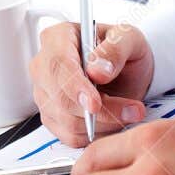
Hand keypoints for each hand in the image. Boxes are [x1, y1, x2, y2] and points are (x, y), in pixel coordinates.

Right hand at [28, 22, 154, 146]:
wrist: (126, 71)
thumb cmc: (122, 50)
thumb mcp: (129, 38)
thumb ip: (115, 49)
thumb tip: (98, 71)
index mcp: (57, 38)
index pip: (57, 65)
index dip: (74, 87)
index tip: (95, 103)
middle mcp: (44, 66)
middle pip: (59, 97)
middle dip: (97, 111)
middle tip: (130, 110)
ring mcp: (45, 93)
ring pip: (66, 120)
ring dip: (102, 124)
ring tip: (129, 112)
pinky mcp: (52, 117)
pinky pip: (69, 136)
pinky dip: (95, 135)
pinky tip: (113, 121)